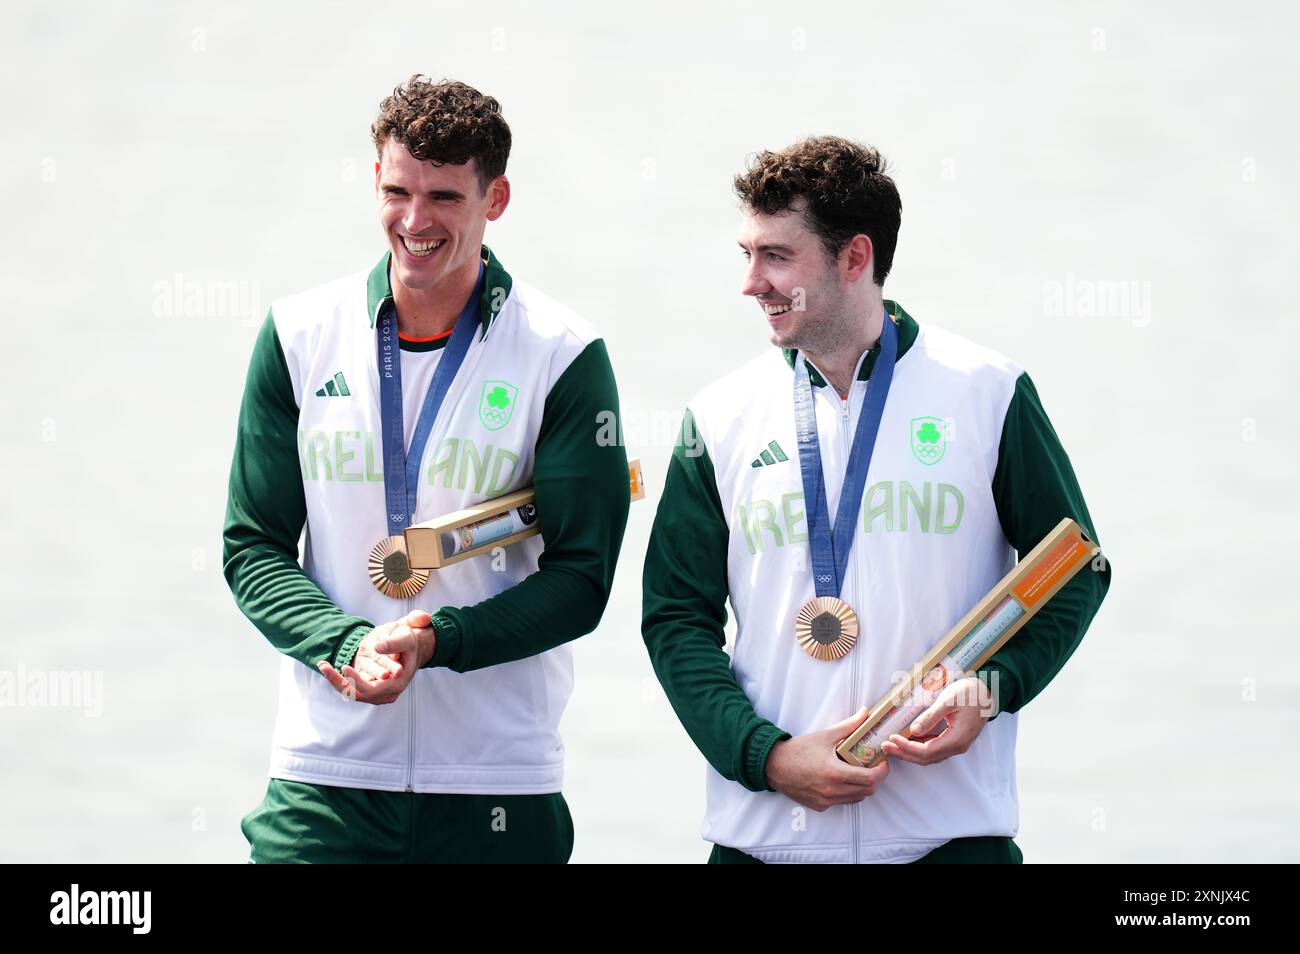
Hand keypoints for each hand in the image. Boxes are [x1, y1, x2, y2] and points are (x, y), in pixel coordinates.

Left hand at [315, 611, 433, 704]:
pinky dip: (338, 679)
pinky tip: (326, 667)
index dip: (358, 681)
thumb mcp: (406, 638)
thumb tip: (378, 647)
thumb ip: (394, 642)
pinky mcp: (369, 689)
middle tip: (324, 666)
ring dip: (335, 681)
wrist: (410, 648)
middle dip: (339, 681)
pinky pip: (351, 689)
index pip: (373, 689)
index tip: (345, 668)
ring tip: (322, 665)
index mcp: (398, 683)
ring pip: (352, 693)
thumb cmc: (408, 642)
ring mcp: (377, 693)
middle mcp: (387, 693)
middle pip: (358, 694)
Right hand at [765, 708, 889, 811]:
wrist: (774, 766)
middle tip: (874, 766)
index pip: (870, 779)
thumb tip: (865, 713)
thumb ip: (848, 726)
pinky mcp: (820, 806)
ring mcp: (826, 801)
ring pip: (856, 798)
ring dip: (863, 787)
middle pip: (867, 791)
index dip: (882, 772)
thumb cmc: (798, 750)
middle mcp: (831, 791)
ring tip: (859, 772)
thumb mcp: (825, 736)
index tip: (883, 762)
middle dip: (876, 779)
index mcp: (835, 773)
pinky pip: (842, 802)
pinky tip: (843, 779)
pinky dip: (848, 792)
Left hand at [880, 675, 995, 764]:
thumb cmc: (970, 693)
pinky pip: (934, 748)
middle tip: (885, 747)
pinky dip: (918, 747)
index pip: (927, 751)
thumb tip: (913, 731)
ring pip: (929, 756)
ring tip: (892, 745)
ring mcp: (956, 745)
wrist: (988, 692)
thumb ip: (931, 716)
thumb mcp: (948, 701)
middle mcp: (957, 746)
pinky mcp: (954, 740)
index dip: (907, 747)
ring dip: (909, 752)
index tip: (892, 739)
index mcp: (957, 739)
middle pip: (926, 758)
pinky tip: (907, 740)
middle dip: (904, 753)